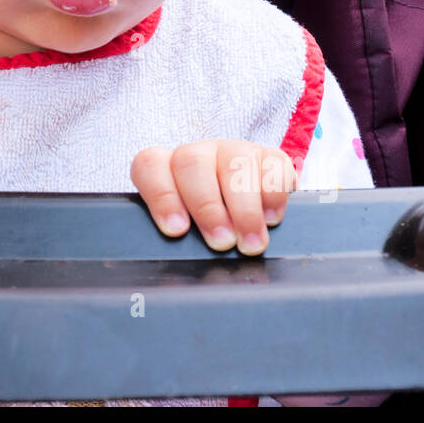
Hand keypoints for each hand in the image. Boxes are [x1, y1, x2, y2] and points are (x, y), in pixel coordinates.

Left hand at [130, 139, 295, 255]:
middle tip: (221, 242)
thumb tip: (181, 271)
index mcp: (167, 167)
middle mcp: (199, 154)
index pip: (150, 165)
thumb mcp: (190, 233)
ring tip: (250, 243)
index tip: (176, 230)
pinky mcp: (269, 156)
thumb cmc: (210, 228)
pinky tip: (271, 220)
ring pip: (235, 162)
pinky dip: (273, 196)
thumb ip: (179, 241)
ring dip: (244, 208)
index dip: (161, 196)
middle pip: (192, 163)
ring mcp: (234, 151)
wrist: (253, 212)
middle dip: (207, 207)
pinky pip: (272, 166)